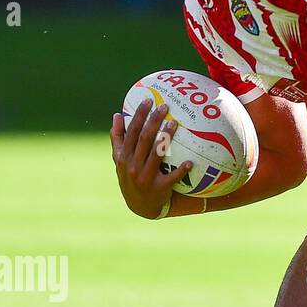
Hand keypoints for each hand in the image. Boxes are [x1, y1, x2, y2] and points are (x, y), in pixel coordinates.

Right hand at [110, 100, 191, 218]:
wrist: (140, 206)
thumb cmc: (131, 176)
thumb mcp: (119, 160)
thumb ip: (118, 138)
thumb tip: (116, 115)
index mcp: (123, 157)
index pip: (131, 132)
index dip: (138, 116)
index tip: (148, 100)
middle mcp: (132, 166)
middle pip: (144, 140)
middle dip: (153, 121)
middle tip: (165, 106)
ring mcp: (145, 178)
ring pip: (156, 154)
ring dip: (165, 138)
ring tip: (174, 123)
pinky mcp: (159, 188)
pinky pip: (172, 177)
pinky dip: (181, 170)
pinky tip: (190, 162)